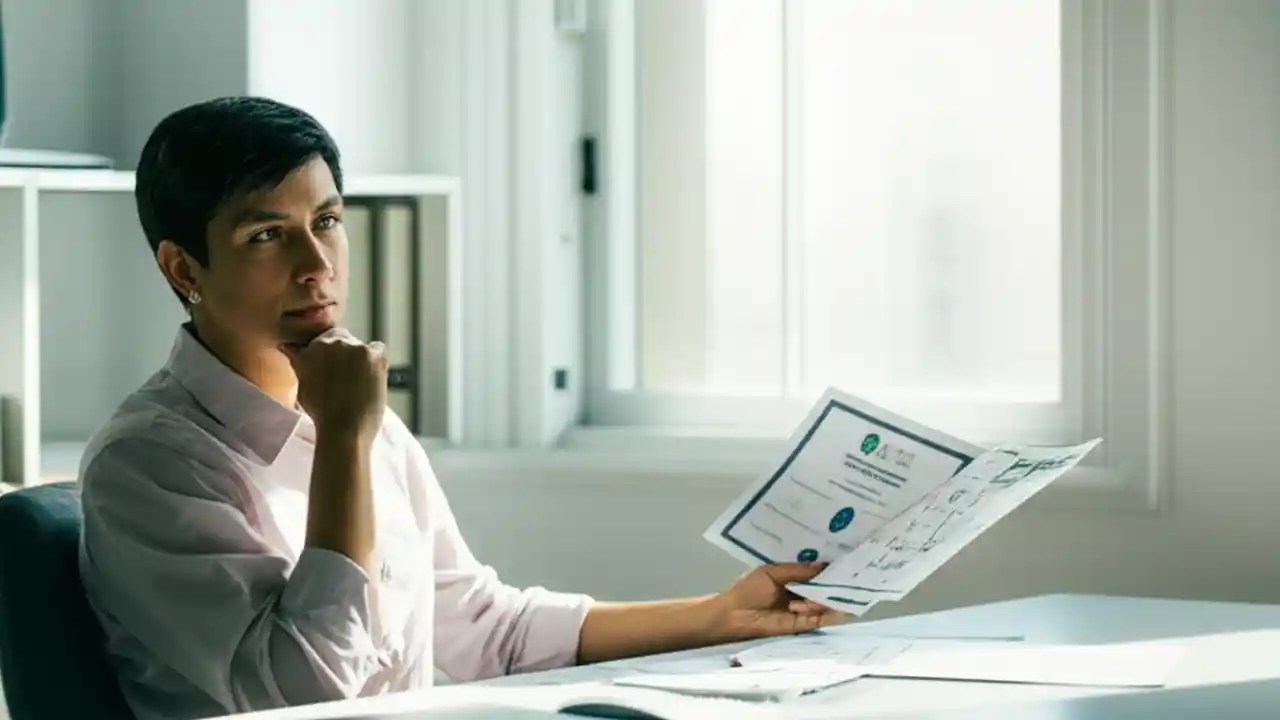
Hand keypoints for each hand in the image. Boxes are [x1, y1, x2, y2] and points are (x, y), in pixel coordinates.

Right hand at [279, 328, 387, 442]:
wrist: (343, 430)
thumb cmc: (322, 414)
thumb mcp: (303, 385)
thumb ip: (300, 363)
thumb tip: (287, 346)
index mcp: (309, 349)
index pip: (323, 339)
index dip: (330, 356)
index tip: (333, 371)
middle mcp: (329, 342)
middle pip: (341, 337)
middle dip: (344, 354)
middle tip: (347, 379)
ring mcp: (352, 346)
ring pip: (360, 345)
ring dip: (360, 360)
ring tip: (358, 385)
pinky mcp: (373, 353)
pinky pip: (378, 348)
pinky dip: (378, 362)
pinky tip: (372, 380)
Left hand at [706, 563, 844, 640]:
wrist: (733, 614)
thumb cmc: (748, 589)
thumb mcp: (772, 572)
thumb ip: (798, 570)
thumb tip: (823, 565)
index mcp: (792, 578)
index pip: (815, 574)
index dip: (828, 570)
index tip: (845, 565)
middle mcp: (799, 593)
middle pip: (822, 589)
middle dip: (832, 586)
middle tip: (846, 582)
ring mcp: (800, 610)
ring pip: (821, 604)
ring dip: (818, 602)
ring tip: (800, 604)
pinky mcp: (799, 625)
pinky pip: (817, 620)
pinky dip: (825, 615)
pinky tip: (835, 610)